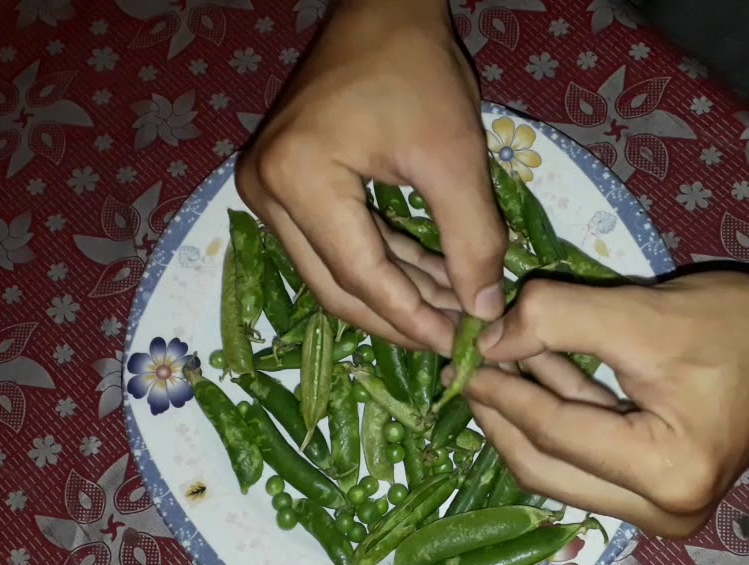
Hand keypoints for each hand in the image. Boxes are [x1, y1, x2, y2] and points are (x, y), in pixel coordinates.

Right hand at [236, 0, 507, 352]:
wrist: (380, 9)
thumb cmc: (416, 69)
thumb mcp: (454, 156)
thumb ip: (472, 240)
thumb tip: (483, 313)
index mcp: (298, 180)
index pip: (361, 275)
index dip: (413, 317)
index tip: (459, 345)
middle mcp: (265, 192)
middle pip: (336, 285)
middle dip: (400, 315)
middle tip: (454, 337)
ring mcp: (267, 190)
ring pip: (333, 271)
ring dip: (394, 291)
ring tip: (451, 308)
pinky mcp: (282, 185)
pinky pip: (331, 243)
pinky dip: (380, 262)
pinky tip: (428, 277)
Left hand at [464, 273, 748, 537]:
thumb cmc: (737, 322)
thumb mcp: (641, 312)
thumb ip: (557, 322)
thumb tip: (488, 343)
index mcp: (669, 476)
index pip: (557, 435)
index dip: (503, 395)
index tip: (463, 361)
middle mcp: (666, 512)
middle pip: (549, 468)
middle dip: (504, 416)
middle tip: (464, 371)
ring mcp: (663, 510)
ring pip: (563, 467)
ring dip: (528, 414)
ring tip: (492, 364)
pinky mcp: (659, 494)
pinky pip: (588, 460)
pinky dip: (560, 417)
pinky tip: (533, 373)